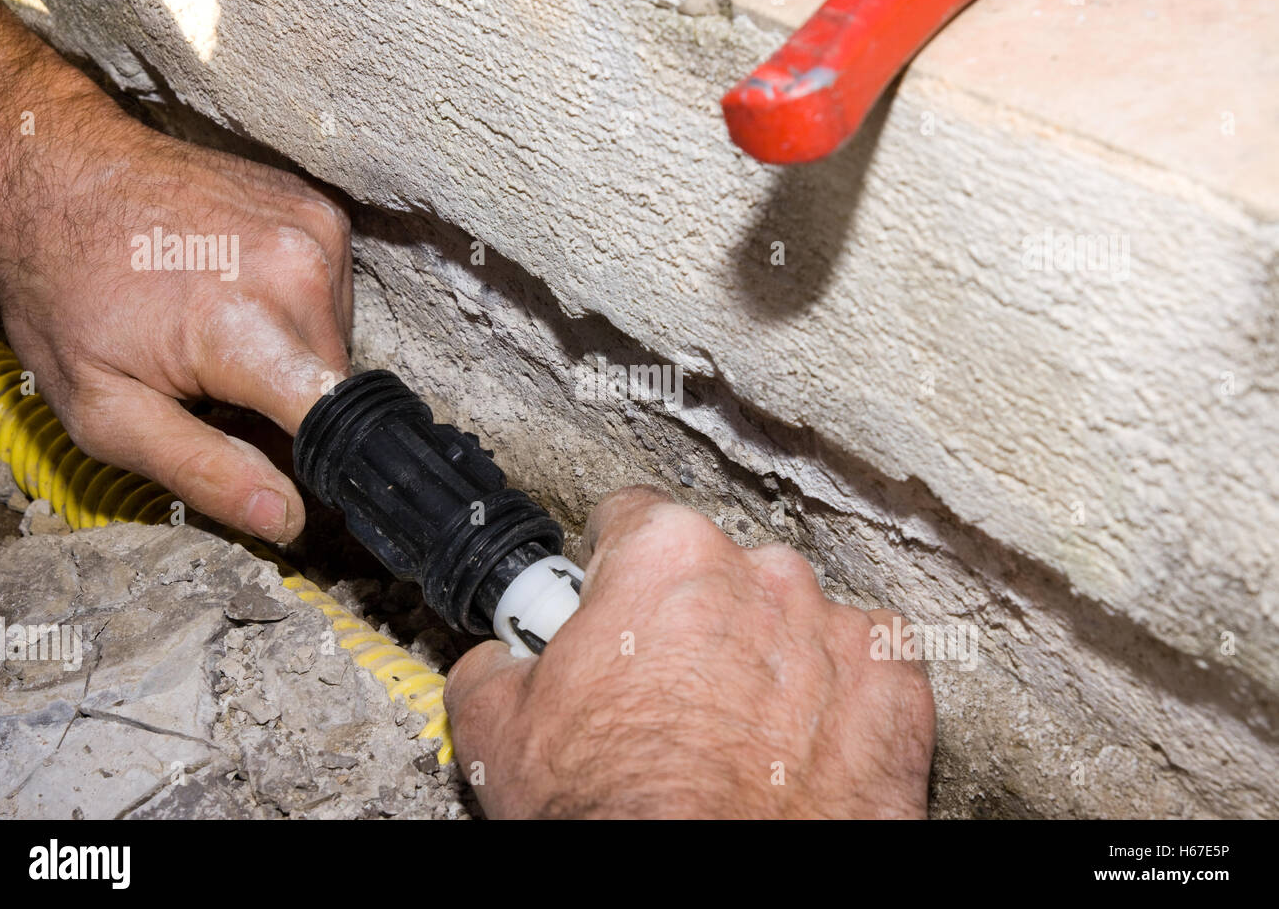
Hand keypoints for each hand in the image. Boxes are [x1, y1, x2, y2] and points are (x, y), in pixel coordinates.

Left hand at [0, 0, 350, 541]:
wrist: (53, 176)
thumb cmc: (64, 294)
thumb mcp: (106, 412)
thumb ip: (203, 471)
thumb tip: (286, 519)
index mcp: (245, 328)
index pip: (336, 424)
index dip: (313, 459)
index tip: (273, 456)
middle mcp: (298, 271)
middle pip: (334, 384)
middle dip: (286, 402)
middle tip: (213, 381)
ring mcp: (316, 231)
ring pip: (336, 339)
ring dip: (290, 352)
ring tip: (217, 324)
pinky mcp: (321, 210)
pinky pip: (332, 290)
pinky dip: (293, 304)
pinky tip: (235, 286)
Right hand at [444, 486, 935, 818]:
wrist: (710, 886)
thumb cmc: (618, 812)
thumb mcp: (499, 731)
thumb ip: (497, 663)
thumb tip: (500, 660)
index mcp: (667, 558)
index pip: (632, 520)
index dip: (611, 567)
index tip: (609, 605)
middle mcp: (762, 574)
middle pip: (716, 574)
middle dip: (690, 621)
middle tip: (662, 692)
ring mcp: (836, 627)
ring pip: (791, 620)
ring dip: (766, 659)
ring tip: (732, 735)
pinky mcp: (894, 687)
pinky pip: (860, 669)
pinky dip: (834, 699)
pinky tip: (796, 748)